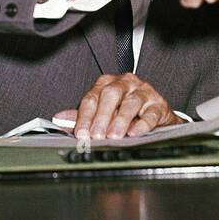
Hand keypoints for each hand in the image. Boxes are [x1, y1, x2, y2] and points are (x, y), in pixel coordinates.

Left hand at [58, 74, 176, 139]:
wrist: (156, 116)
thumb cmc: (125, 112)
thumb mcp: (102, 113)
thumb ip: (82, 116)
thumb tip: (59, 119)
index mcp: (107, 84)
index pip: (92, 98)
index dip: (84, 117)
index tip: (80, 133)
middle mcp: (125, 83)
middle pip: (111, 95)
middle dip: (102, 117)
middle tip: (96, 135)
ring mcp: (143, 92)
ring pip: (131, 102)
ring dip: (120, 120)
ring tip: (113, 136)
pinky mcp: (158, 104)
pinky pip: (150, 113)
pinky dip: (142, 124)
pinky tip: (134, 132)